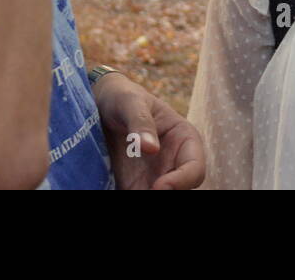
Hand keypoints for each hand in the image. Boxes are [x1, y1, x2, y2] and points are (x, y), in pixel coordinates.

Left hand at [93, 73, 204, 189]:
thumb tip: (151, 148)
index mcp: (184, 139)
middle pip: (179, 191)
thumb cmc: (122, 98)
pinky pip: (137, 197)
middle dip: (163, 195)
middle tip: (138, 193)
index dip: (182, 181)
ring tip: (126, 189)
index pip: (195, 169)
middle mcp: (173, 163)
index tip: (158, 187)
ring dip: (146, 197)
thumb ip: (141, 121)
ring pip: (160, 196)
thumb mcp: (130, 102)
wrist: (99, 107)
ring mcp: (154, 177)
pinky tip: (115, 190)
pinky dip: (129, 198)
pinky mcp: (134, 187)